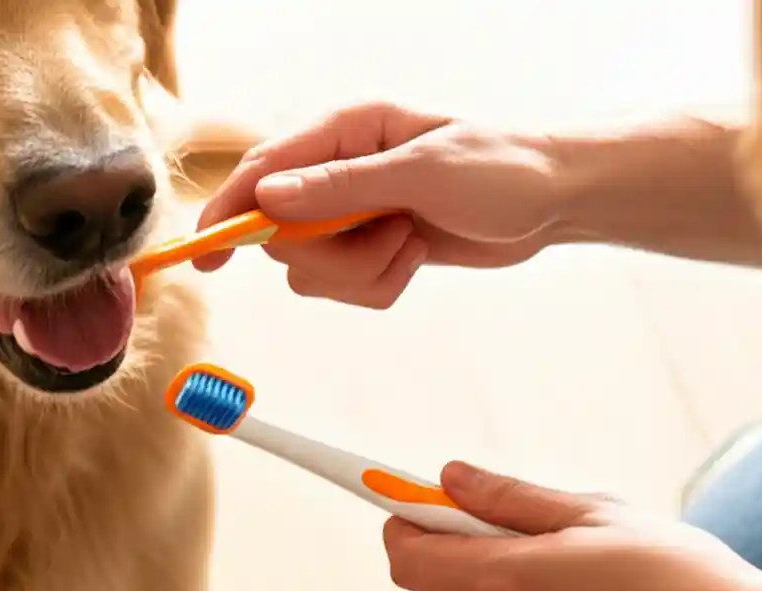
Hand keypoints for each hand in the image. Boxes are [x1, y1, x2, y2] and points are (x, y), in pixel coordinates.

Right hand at [195, 103, 564, 308]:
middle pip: (281, 233)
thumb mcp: (423, 172)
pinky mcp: (369, 247)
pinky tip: (416, 255)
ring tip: (410, 243)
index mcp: (346, 131)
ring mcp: (353, 212)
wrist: (554, 201)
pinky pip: (343, 287)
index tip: (206, 251)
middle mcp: (339, 171)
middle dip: (330, 254)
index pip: (264, 169)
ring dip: (362, 272)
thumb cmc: (503, 168)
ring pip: (310, 269)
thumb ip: (340, 187)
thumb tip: (268, 198)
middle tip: (384, 238)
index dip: (228, 209)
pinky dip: (380, 284)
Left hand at [384, 462, 761, 590]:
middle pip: (453, 581)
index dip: (402, 524)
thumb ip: (508, 497)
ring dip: (517, 588)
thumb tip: (450, 478)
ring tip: (588, 577)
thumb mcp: (592, 512)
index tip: (407, 501)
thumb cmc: (678, 575)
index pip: (407, 558)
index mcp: (506, 581)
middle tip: (540, 532)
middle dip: (479, 549)